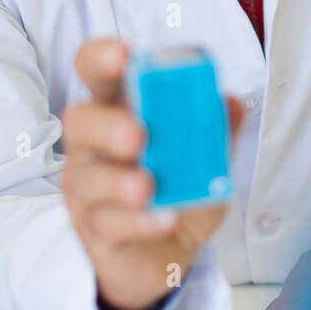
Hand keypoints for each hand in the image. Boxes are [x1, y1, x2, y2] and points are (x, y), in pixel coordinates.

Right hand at [61, 37, 242, 309]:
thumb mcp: (205, 156)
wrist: (165, 254)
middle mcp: (93, 146)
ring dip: (118, 182)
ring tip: (147, 186)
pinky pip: (110, 225)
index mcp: (117, 111)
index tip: (123, 55)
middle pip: (80, 122)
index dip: (101, 59)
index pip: (96, 74)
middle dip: (107, 125)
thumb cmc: (175, 190)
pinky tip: (164, 219)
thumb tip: (230, 101)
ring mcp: (88, 190)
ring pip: (89, 179)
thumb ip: (215, 128)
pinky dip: (140, 222)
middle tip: (138, 135)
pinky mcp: (97, 232)